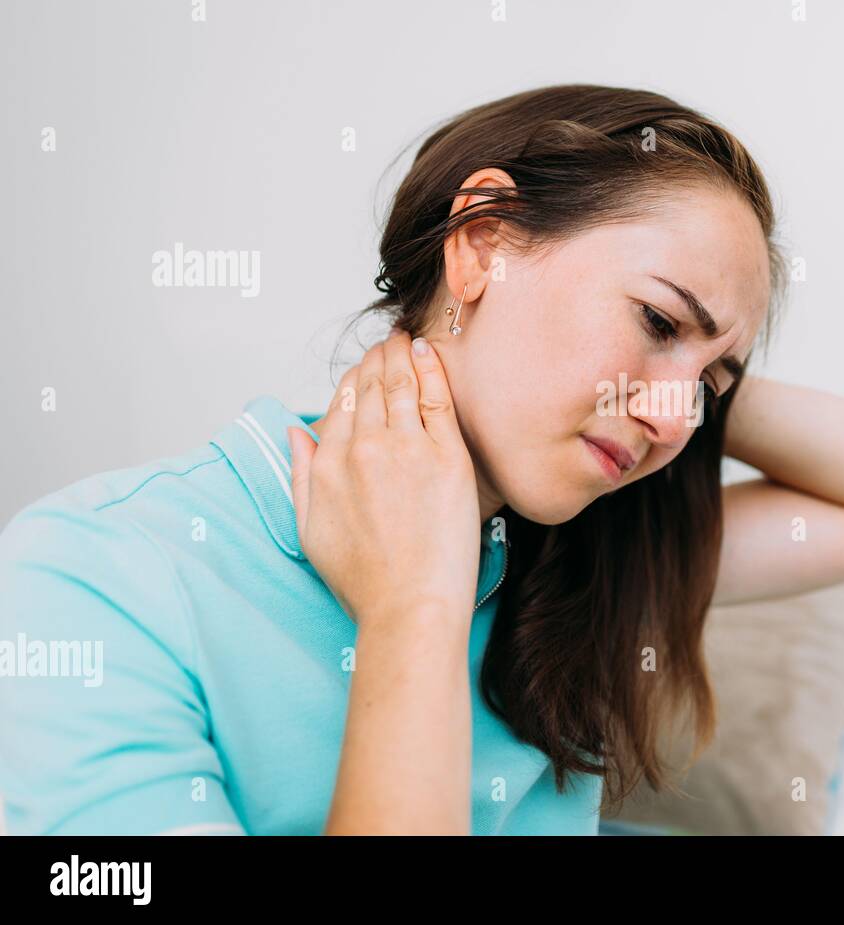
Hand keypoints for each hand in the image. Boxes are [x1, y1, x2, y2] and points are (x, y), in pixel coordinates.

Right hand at [286, 329, 480, 628]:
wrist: (411, 607)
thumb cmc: (365, 580)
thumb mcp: (309, 530)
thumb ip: (299, 474)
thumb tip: (294, 431)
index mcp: (328, 464)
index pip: (342, 403)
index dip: (355, 379)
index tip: (365, 367)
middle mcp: (364, 449)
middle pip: (371, 386)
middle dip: (379, 358)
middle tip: (390, 342)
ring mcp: (407, 450)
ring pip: (401, 384)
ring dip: (402, 354)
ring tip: (408, 339)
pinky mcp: (447, 458)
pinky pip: (437, 399)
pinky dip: (431, 369)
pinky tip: (429, 352)